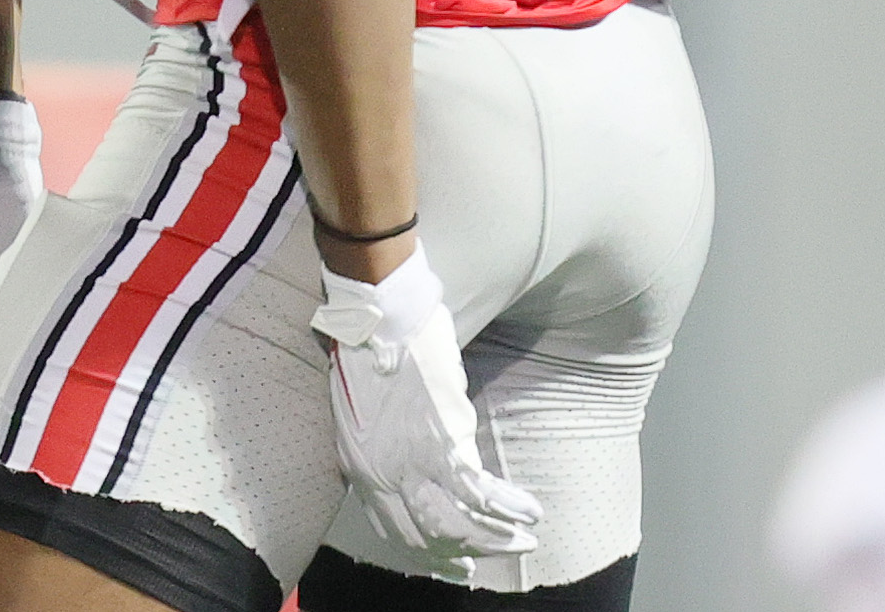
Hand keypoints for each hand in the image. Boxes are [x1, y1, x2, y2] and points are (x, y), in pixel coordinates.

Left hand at [310, 244, 541, 579]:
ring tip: (522, 544)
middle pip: (426, 537)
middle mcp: (384, 476)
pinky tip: (529, 513)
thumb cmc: (366, 349)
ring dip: (494, 540)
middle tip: (481, 567)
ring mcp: (414, 464)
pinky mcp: (445, 444)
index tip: (444, 560)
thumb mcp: (355, 410)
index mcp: (359, 467)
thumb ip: (375, 444)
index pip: (392, 529)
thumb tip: (399, 463)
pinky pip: (480, 492)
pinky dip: (508, 508)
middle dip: (458, 558)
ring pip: (458, 526)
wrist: (377, 317)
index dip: (422, 551)